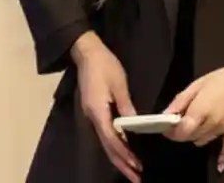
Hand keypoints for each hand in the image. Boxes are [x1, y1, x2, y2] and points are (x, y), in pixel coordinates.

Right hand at [70, 32, 141, 181]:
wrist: (87, 53)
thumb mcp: (119, 84)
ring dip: (118, 158)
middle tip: (136, 178)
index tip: (136, 165)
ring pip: (105, 143)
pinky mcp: (94, 111)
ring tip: (132, 171)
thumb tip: (134, 125)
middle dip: (121, 163)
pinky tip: (123, 152)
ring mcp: (91, 115)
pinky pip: (104, 134)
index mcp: (97, 110)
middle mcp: (92, 117)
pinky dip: (114, 146)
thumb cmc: (104, 65)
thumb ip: (126, 106)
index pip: (111, 138)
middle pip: (107, 146)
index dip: (124, 153)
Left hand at [163, 62, 223, 172]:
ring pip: (203, 141)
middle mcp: (211, 124)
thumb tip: (166, 113)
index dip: (170, 131)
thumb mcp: (199, 83)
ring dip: (196, 136)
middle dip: (181, 132)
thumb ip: (181, 100)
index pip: (181, 131)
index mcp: (201, 110)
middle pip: (190, 137)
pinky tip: (220, 166)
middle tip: (176, 123)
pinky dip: (222, 156)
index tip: (165, 126)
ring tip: (194, 125)